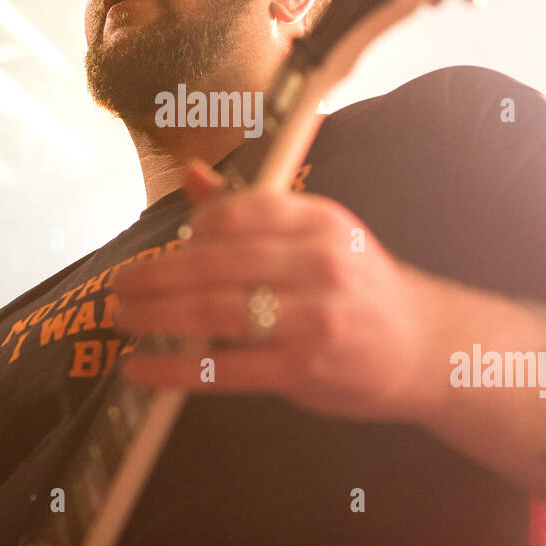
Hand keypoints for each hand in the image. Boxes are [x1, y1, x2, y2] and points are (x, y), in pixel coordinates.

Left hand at [112, 158, 439, 423]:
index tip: (168, 245)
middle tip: (119, 285)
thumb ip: (255, 210)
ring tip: (124, 319)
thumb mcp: (321, 236)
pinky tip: (144, 370)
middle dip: (156, 275)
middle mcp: (319, 263)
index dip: (193, 228)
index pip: (239, 212)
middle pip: (216, 262)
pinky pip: (227, 367)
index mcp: (320, 221)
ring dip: (157, 316)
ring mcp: (312, 318)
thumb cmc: (362, 287)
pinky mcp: (305, 368)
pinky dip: (177, 369)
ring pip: (215, 311)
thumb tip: (193, 175)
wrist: (426, 346)